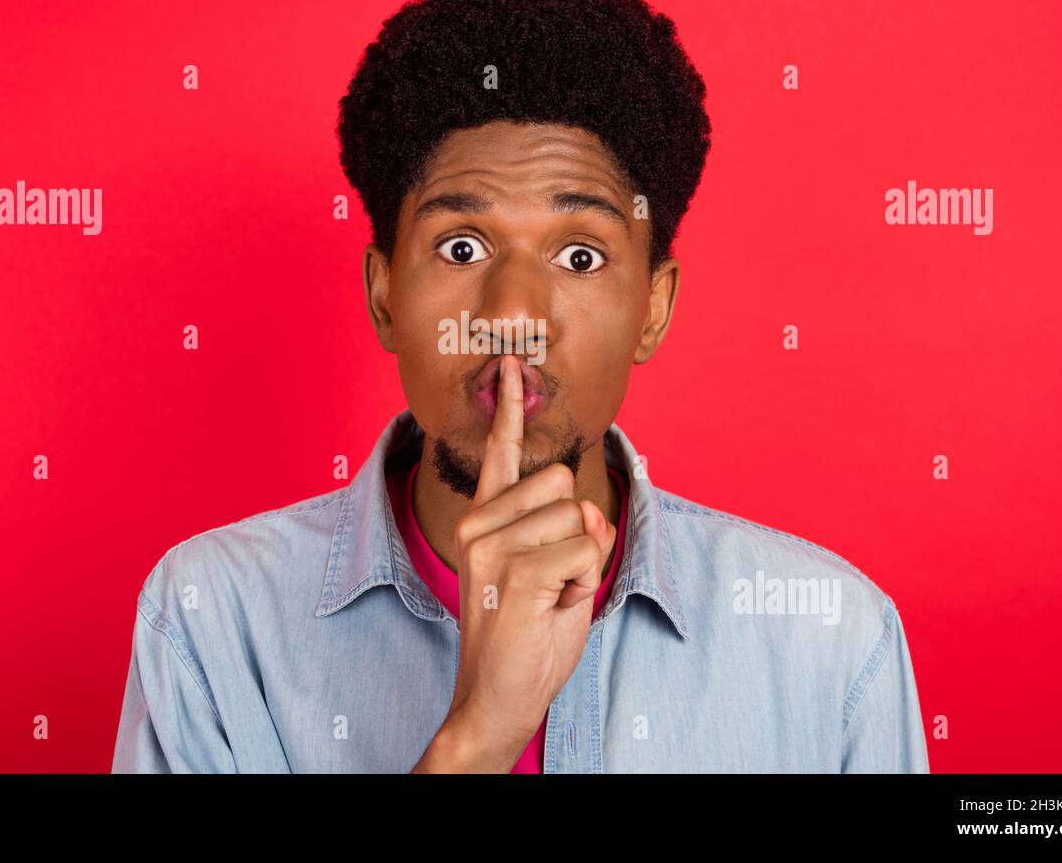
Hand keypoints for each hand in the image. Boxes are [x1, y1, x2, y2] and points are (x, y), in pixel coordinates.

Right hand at [411, 354, 615, 772]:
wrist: (499, 696)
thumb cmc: (528, 635)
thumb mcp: (556, 570)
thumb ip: (568, 526)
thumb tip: (584, 504)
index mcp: (483, 520)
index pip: (500, 453)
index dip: (512, 408)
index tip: (514, 364)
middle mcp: (477, 524)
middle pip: (563, 484)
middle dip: (579, 532)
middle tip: (551, 580)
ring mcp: (489, 546)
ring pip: (579, 518)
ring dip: (582, 564)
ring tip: (548, 598)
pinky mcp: (512, 571)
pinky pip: (584, 550)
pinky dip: (583, 582)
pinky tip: (551, 608)